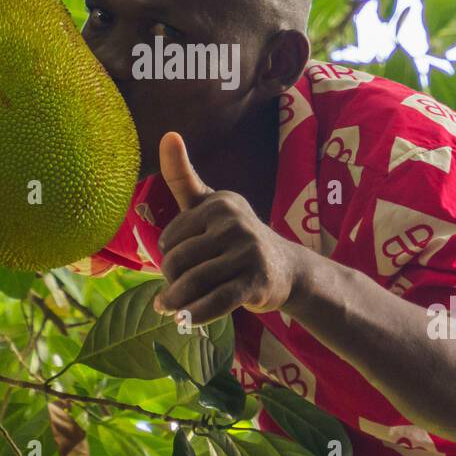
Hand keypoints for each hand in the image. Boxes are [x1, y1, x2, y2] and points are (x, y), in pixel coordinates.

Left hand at [152, 132, 303, 325]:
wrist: (288, 270)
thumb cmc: (236, 237)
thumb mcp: (210, 204)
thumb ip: (183, 176)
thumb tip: (168, 133)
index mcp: (219, 203)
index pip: (170, 238)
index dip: (167, 257)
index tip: (178, 264)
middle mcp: (234, 223)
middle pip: (177, 261)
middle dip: (171, 281)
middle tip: (177, 290)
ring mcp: (246, 252)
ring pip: (192, 283)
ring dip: (176, 303)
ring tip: (170, 310)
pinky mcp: (255, 281)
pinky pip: (215, 302)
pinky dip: (196, 315)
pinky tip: (187, 322)